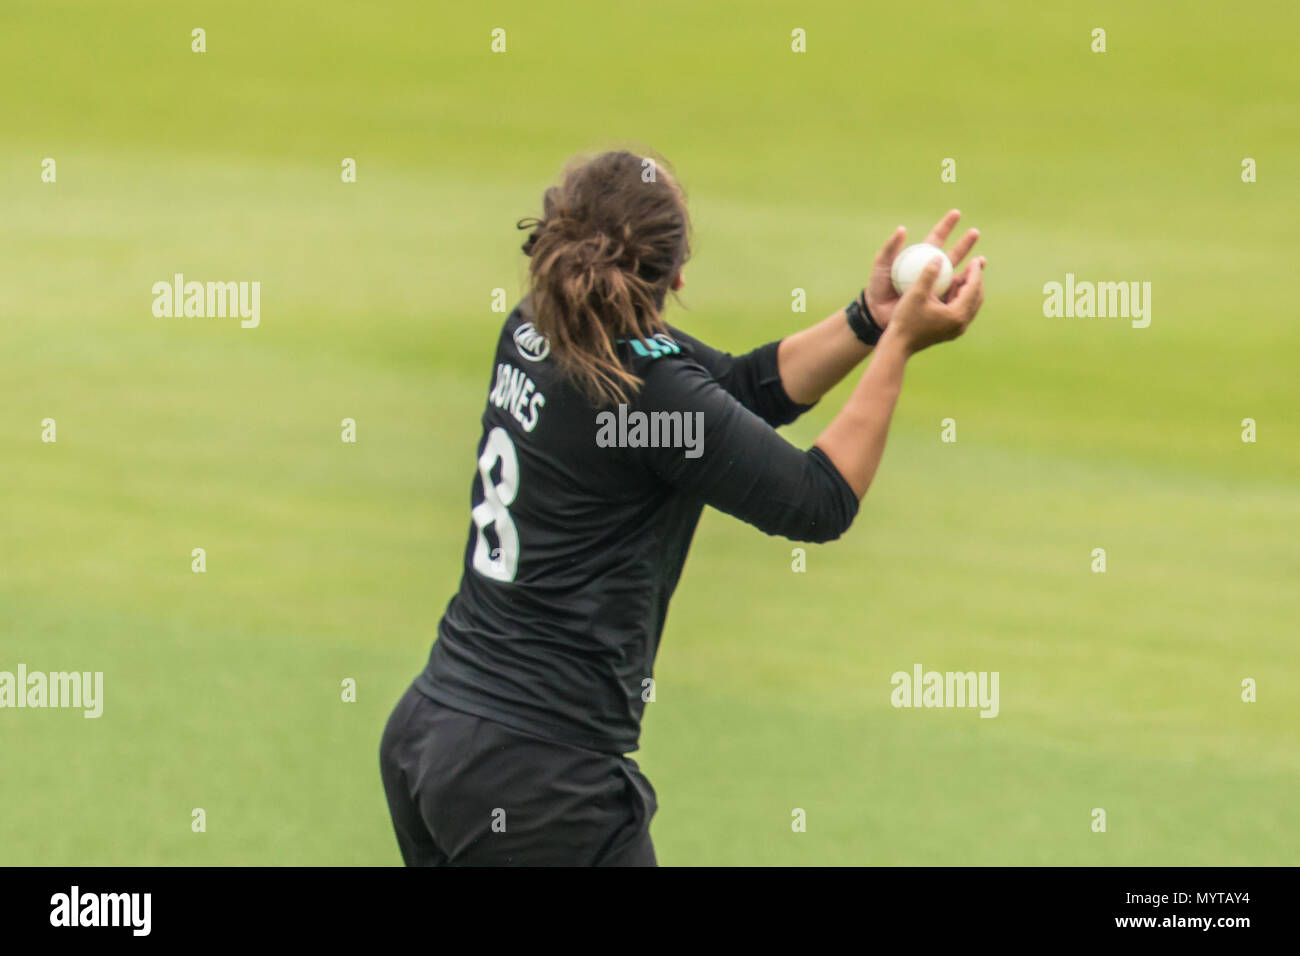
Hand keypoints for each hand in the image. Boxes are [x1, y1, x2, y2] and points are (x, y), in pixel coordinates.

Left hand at [862, 210, 980, 326]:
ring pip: (957, 275)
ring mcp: (935, 285)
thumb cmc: (877, 287)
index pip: (936, 238)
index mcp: (919, 258)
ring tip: (982, 261)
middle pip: (951, 254)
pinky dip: (963, 290)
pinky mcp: (937, 301)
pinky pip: (952, 295)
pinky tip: (973, 286)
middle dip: (965, 244)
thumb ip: (890, 248)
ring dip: (970, 268)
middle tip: (975, 233)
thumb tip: (902, 229)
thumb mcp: (882, 265)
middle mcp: (930, 270)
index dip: (946, 226)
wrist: (877, 312)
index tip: (957, 214)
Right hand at [885, 254, 985, 356]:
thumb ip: (928, 274)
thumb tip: (938, 257)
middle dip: (976, 279)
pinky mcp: (951, 331)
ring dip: (969, 288)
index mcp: (956, 314)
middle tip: (973, 264)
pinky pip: (963, 310)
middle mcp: (961, 324)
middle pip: (977, 296)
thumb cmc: (905, 320)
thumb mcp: (915, 294)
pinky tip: (952, 288)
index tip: (975, 258)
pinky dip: (961, 297)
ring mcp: (957, 329)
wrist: (898, 345)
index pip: (972, 288)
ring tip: (963, 274)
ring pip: (971, 304)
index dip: (975, 271)